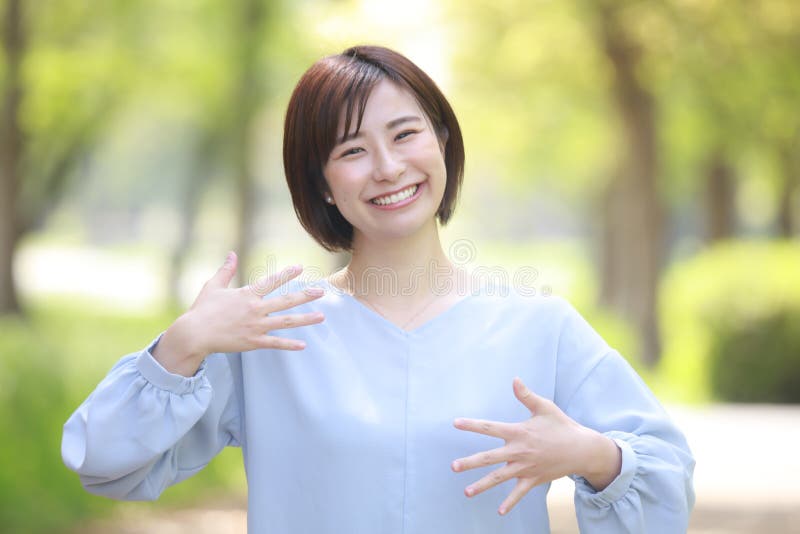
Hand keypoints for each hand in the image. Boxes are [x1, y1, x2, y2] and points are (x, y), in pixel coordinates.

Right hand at [153, 251, 325, 375]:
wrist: (194, 334)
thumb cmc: (202, 309)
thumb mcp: (213, 286)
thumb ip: (226, 270)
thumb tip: (232, 254)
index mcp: (247, 294)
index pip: (271, 282)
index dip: (286, 274)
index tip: (300, 268)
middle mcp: (255, 309)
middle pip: (286, 301)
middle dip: (306, 295)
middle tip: (322, 291)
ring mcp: (256, 326)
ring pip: (286, 321)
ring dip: (305, 319)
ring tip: (322, 316)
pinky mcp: (253, 342)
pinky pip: (275, 343)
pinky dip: (289, 345)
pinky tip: (303, 345)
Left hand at [451, 377, 620, 514]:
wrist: (582, 449)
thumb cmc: (561, 426)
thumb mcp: (544, 407)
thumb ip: (526, 395)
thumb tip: (514, 379)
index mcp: (519, 433)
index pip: (491, 428)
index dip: (472, 425)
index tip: (455, 423)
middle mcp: (520, 452)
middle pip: (490, 458)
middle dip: (471, 462)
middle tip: (454, 466)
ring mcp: (526, 468)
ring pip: (500, 478)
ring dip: (483, 485)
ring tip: (466, 492)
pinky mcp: (533, 479)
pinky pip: (519, 493)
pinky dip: (510, 502)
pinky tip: (500, 512)